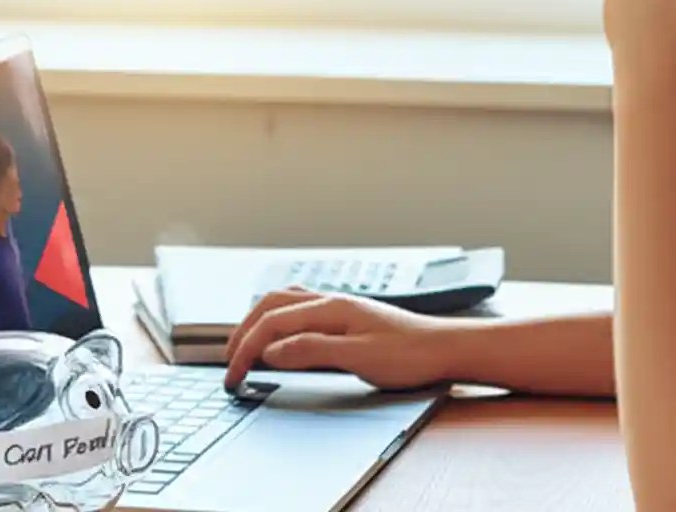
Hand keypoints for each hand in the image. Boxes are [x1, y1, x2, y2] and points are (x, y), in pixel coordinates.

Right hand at [224, 288, 453, 389]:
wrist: (446, 347)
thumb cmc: (411, 353)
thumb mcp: (359, 357)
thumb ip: (312, 350)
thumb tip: (271, 350)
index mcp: (330, 308)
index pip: (272, 323)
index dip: (246, 348)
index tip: (233, 375)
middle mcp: (331, 301)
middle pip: (270, 306)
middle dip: (243, 332)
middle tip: (228, 363)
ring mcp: (339, 306)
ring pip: (284, 303)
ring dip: (258, 322)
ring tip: (245, 346)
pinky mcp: (347, 316)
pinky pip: (300, 309)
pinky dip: (278, 320)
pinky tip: (281, 335)